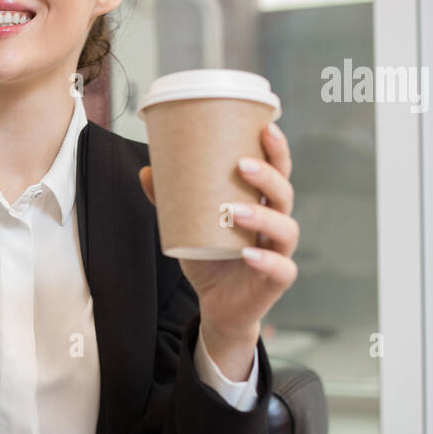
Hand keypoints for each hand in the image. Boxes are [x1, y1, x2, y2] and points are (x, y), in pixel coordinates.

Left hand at [139, 122, 298, 378]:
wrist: (217, 305)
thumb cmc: (209, 258)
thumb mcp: (187, 227)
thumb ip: (170, 201)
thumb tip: (147, 170)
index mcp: (261, 204)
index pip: (277, 172)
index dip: (276, 151)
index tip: (266, 127)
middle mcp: (275, 224)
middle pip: (284, 194)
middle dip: (268, 176)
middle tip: (242, 164)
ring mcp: (278, 252)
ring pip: (285, 229)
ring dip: (263, 217)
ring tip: (236, 211)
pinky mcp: (275, 281)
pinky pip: (280, 269)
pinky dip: (267, 262)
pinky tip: (249, 256)